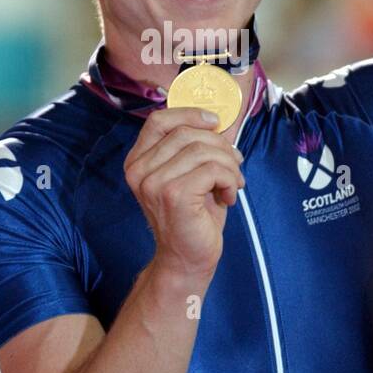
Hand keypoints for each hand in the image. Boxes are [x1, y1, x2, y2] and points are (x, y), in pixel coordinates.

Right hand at [123, 108, 244, 282]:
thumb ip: (197, 147)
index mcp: (138, 161)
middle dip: (220, 146)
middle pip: (187, 132)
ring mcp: (153, 183)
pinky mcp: (173, 195)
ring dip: (228, 165)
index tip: (215, 122)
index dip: (189, 114)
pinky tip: (228, 196)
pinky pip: (212, 169)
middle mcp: (139, 170)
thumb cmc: (193, 217)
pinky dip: (228, 179)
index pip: (158, 120)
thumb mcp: (191, 174)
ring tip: (232, 183)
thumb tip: (223, 120)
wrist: (187, 259)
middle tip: (234, 164)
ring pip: (203, 150)